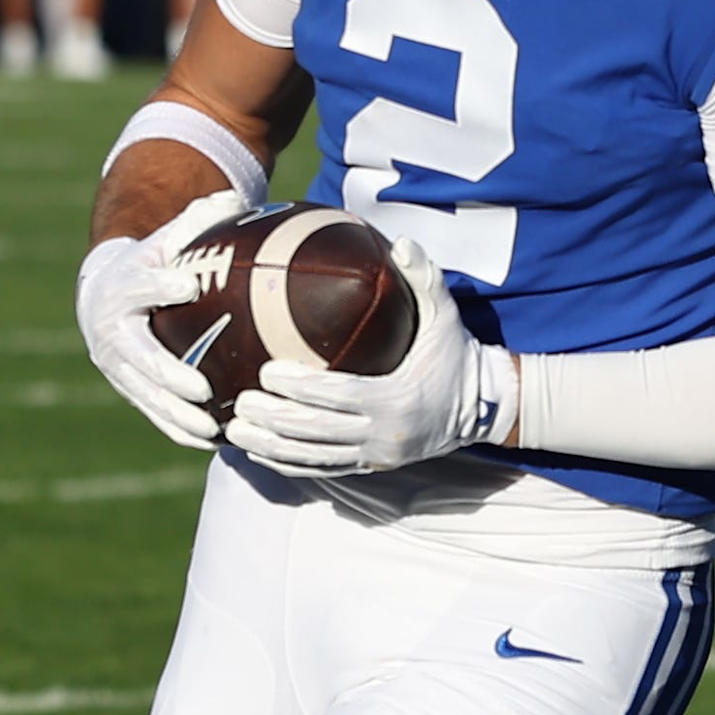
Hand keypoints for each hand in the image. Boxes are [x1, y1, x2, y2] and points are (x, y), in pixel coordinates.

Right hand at [74, 187, 247, 450]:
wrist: (103, 296)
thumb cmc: (150, 263)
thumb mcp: (167, 240)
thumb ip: (198, 221)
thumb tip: (234, 198)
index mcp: (123, 286)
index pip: (139, 284)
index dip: (159, 284)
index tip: (186, 285)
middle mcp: (113, 330)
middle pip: (139, 356)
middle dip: (168, 374)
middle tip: (201, 389)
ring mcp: (117, 365)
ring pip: (145, 394)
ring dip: (176, 415)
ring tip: (212, 430)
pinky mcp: (126, 387)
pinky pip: (152, 413)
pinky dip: (178, 429)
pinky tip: (213, 442)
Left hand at [223, 235, 505, 474]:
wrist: (481, 408)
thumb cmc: (456, 355)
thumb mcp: (446, 316)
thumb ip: (424, 279)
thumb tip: (401, 243)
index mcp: (398, 398)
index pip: (340, 395)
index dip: (300, 387)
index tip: (266, 371)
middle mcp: (385, 434)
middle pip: (318, 432)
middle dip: (274, 420)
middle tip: (240, 403)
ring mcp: (376, 456)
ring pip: (314, 458)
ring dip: (271, 448)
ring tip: (233, 432)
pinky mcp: (371, 469)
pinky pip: (323, 470)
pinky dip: (289, 464)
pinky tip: (258, 453)